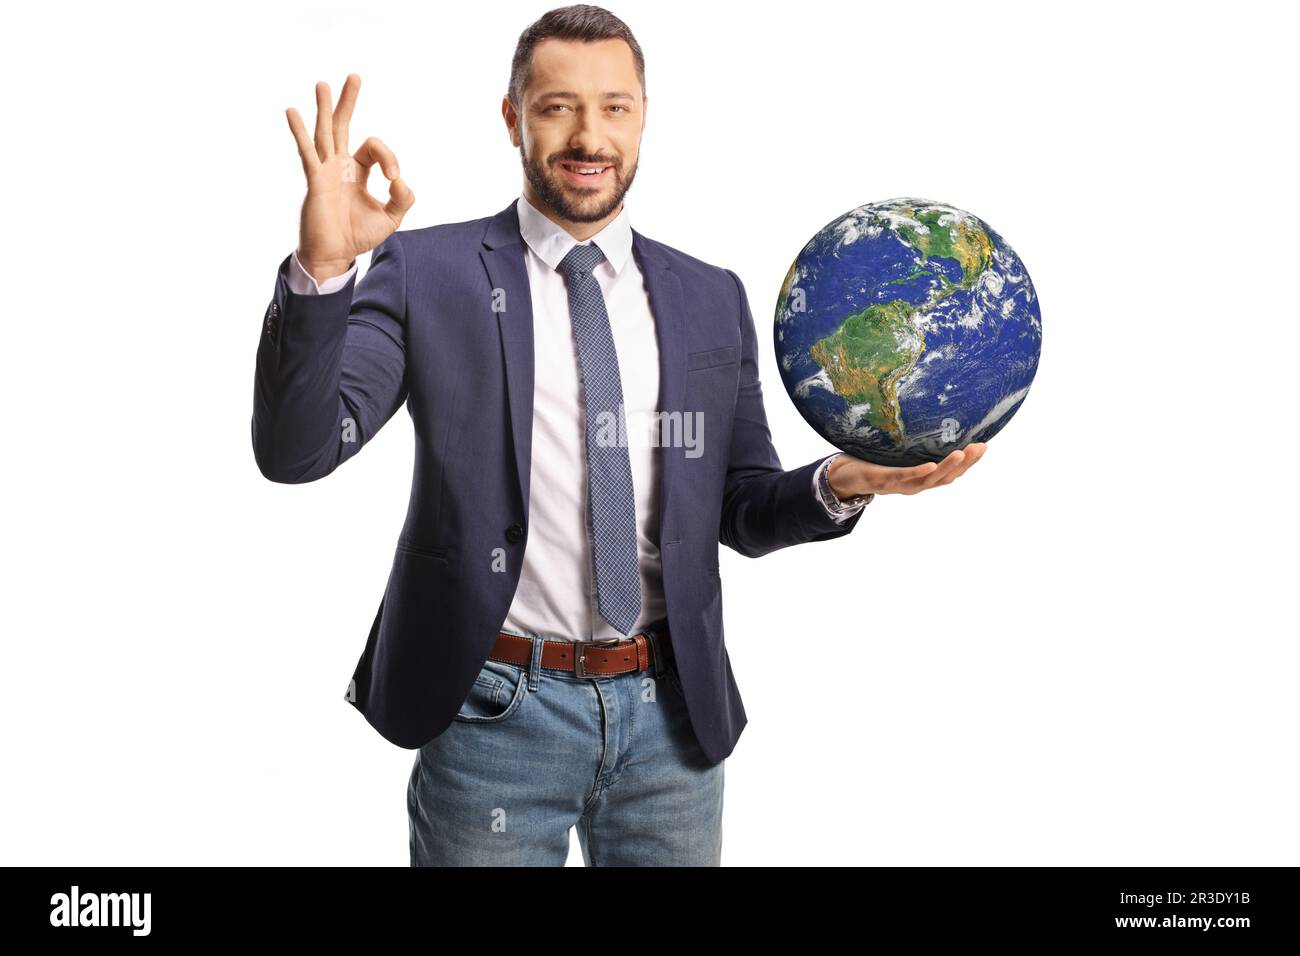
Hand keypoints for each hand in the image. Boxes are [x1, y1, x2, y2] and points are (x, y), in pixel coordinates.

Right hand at [285, 73, 415, 281]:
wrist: (335, 255)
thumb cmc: (357, 236)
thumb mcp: (391, 218)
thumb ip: (403, 198)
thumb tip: (402, 181)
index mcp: (358, 171)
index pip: (375, 149)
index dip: (389, 158)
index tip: (394, 180)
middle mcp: (340, 165)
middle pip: (343, 126)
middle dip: (349, 102)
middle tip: (354, 76)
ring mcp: (325, 171)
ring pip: (325, 133)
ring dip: (325, 108)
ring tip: (323, 84)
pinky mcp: (316, 180)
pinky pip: (308, 152)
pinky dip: (300, 132)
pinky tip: (292, 111)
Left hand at [828, 443, 986, 497]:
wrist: (843, 476)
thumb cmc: (872, 460)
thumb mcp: (896, 450)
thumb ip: (913, 439)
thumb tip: (928, 413)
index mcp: (920, 477)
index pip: (950, 471)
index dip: (969, 461)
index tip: (984, 445)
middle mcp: (914, 484)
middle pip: (945, 477)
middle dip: (965, 464)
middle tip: (980, 448)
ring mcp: (899, 485)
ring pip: (929, 480)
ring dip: (947, 468)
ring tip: (962, 454)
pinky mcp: (883, 481)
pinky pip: (903, 477)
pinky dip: (918, 473)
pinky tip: (930, 465)